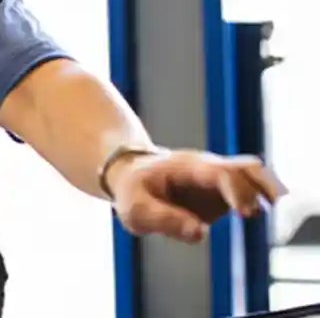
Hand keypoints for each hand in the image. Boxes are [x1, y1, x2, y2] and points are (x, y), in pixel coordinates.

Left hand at [108, 149, 286, 242]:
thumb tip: (200, 233)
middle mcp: (210, 170)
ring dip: (268, 195)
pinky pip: (253, 192)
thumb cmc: (133, 191)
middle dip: (263, 189)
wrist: (132, 176)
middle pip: (249, 168)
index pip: (222, 173)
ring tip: (269, 217)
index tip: (245, 213)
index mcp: (188, 168)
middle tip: (258, 215)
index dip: (239, 190)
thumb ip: (164, 220)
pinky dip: (263, 204)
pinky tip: (262, 221)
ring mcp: (219, 181)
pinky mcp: (225, 194)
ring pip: (256, 177)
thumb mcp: (136, 209)